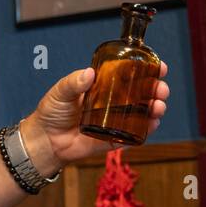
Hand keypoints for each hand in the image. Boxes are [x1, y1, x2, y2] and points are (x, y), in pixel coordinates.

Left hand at [21, 62, 170, 172]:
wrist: (45, 140)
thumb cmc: (52, 112)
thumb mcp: (60, 92)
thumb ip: (73, 83)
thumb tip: (89, 74)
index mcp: (103, 86)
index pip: (129, 75)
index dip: (146, 70)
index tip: (158, 66)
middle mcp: (113, 102)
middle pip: (142, 93)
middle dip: (156, 90)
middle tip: (161, 90)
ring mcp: (116, 120)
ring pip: (143, 113)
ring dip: (156, 108)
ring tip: (158, 106)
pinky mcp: (114, 138)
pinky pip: (135, 134)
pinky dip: (146, 129)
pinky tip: (153, 123)